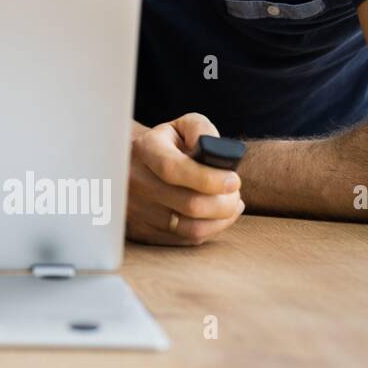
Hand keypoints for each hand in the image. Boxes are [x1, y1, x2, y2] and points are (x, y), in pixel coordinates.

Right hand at [127, 113, 244, 245]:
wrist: (131, 166)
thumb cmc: (166, 146)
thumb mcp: (180, 127)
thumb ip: (202, 130)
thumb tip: (218, 150)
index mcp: (143, 150)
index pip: (174, 169)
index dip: (209, 179)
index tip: (234, 180)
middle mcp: (134, 181)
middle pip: (189, 204)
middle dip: (225, 202)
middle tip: (235, 194)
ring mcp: (135, 210)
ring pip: (191, 228)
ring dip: (221, 219)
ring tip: (230, 206)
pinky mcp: (141, 232)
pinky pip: (185, 240)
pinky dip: (208, 230)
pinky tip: (215, 217)